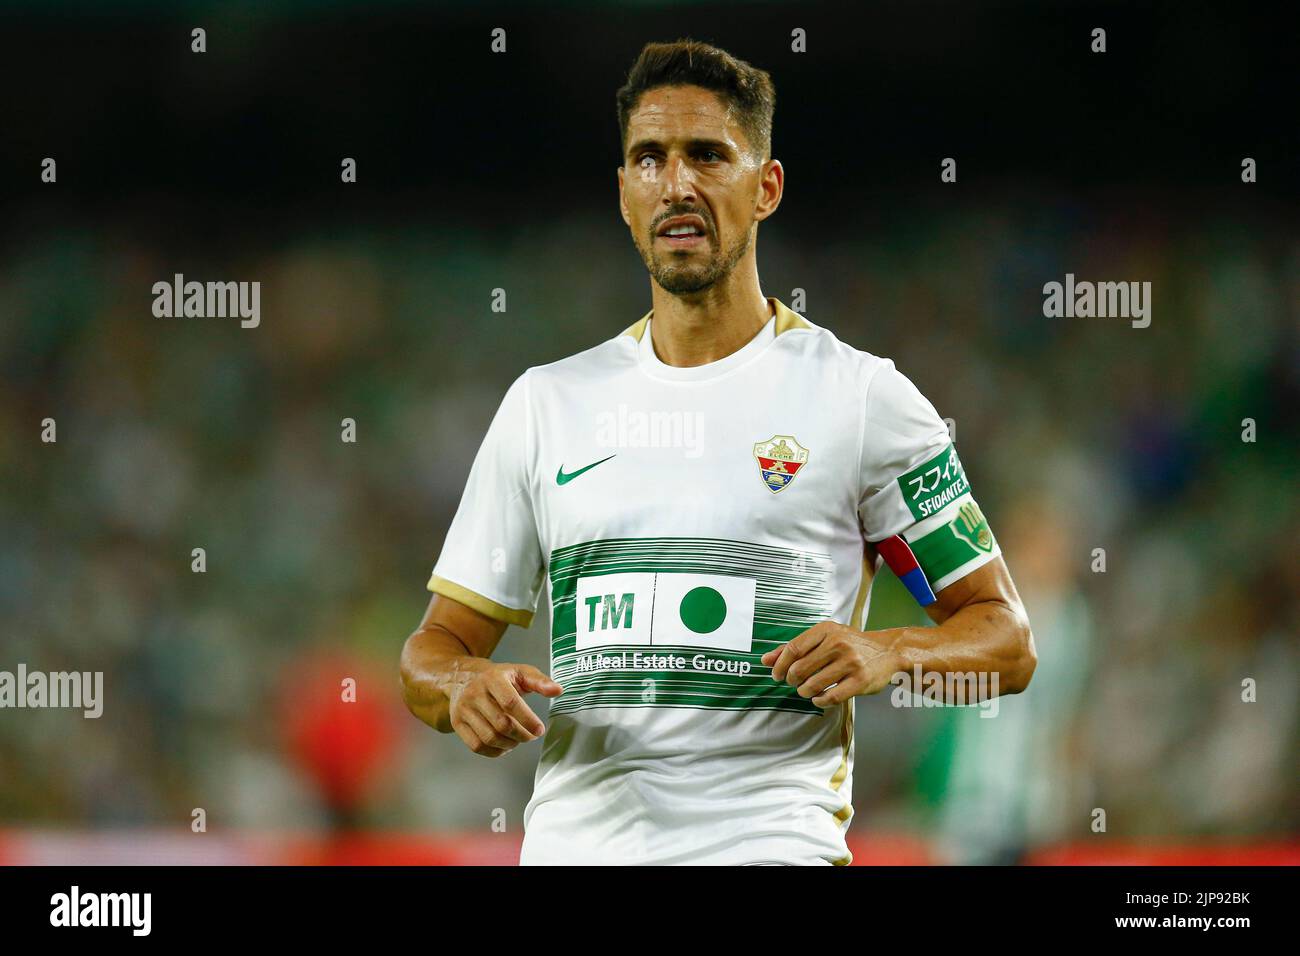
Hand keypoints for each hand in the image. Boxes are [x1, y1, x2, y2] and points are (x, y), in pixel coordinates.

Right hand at [448, 660, 562, 756]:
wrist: (463, 677)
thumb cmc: (498, 677)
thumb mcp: (519, 672)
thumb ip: (540, 681)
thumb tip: (558, 690)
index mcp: (492, 678)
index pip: (510, 702)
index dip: (528, 719)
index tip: (539, 729)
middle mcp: (474, 693)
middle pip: (501, 724)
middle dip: (521, 735)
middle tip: (532, 736)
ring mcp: (463, 709)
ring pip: (489, 737)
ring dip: (509, 744)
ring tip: (519, 740)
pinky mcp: (457, 723)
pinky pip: (476, 746)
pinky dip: (494, 751)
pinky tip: (505, 746)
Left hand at [760, 621, 904, 706]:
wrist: (888, 651)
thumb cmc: (850, 645)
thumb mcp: (824, 638)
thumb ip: (795, 648)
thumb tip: (765, 660)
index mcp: (827, 630)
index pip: (793, 648)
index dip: (780, 665)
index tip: (776, 675)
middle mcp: (838, 644)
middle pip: (800, 668)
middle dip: (791, 680)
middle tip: (794, 683)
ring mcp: (851, 662)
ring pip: (813, 685)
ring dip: (804, 692)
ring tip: (807, 690)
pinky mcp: (861, 681)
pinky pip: (830, 697)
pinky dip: (819, 701)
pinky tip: (819, 698)